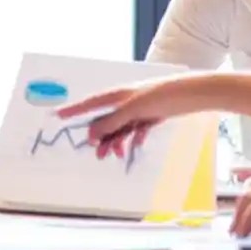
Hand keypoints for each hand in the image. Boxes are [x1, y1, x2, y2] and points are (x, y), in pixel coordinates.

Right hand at [54, 79, 180, 161]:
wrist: (192, 94)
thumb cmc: (162, 95)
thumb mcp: (133, 110)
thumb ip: (112, 122)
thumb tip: (93, 133)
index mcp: (118, 94)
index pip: (90, 103)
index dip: (74, 110)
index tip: (58, 116)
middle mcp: (126, 100)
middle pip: (106, 120)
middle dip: (101, 137)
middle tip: (99, 154)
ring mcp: (139, 108)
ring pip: (121, 127)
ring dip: (117, 141)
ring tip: (116, 155)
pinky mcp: (151, 115)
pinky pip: (136, 129)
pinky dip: (133, 138)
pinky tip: (135, 145)